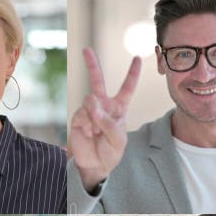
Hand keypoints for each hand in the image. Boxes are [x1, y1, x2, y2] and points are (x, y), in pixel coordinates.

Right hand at [69, 48, 141, 191]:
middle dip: (91, 64)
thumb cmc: (110, 152)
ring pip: (90, 101)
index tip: (137, 58)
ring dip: (95, 117)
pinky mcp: (78, 118)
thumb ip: (109, 123)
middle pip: (98, 81)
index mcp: (118, 108)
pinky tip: (89, 133)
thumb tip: (93, 106)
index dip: (132, 73)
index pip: (127, 87)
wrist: (95, 165)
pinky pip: (82, 114)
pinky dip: (87, 124)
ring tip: (96, 132)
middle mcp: (103, 105)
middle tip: (86, 49)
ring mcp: (89, 110)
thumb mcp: (118, 140)